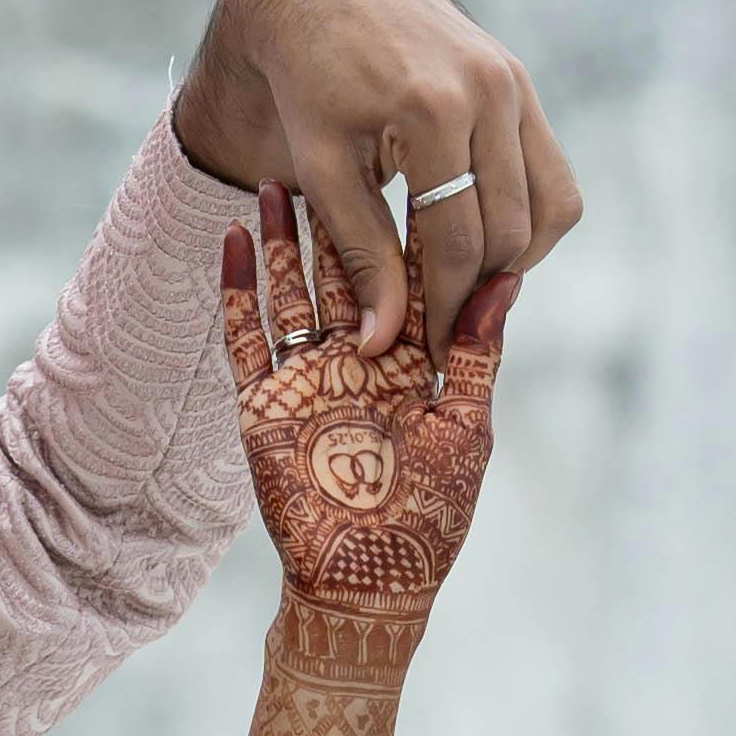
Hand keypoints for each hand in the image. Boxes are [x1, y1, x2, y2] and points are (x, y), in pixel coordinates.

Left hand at [173, 0, 575, 349]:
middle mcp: (490, 90)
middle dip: (478, 291)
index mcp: (433, 109)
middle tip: (445, 326)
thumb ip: (360, 254)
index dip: (444, 309)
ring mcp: (515, 82)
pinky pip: (552, 176)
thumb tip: (384, 342)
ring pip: (551, 208)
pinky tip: (480, 234)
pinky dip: (528, 218)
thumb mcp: (320, 170)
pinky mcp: (523, 83)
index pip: (458, 241)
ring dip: (514, 257)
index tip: (428, 353)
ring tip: (464, 281)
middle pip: (510, 233)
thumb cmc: (308, 83)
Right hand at [222, 195, 508, 631]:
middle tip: (335, 151)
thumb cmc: (430, 521)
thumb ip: (476, 353)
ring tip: (276, 181)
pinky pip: (246, 339)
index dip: (411, 225)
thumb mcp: (466, 430)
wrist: (365, 584)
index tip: (412, 164)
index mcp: (412, 363)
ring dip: (283, 241)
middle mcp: (358, 362)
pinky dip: (237, 292)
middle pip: (347, 271)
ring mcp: (309, 380)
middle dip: (340, 216)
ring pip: (293, 294)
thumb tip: (503, 276)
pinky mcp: (264, 405)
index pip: (411, 278)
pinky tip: (232, 240)